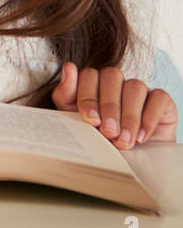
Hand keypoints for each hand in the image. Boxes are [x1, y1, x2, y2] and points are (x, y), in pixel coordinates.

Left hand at [51, 61, 176, 147]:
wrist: (128, 159)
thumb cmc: (99, 138)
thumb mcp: (75, 120)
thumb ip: (66, 95)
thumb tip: (69, 67)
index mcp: (93, 83)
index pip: (89, 75)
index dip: (88, 96)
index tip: (89, 119)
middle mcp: (116, 82)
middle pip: (112, 77)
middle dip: (108, 107)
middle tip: (108, 132)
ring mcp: (139, 89)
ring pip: (135, 86)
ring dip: (129, 116)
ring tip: (124, 139)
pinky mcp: (161, 100)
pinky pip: (158, 98)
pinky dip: (149, 118)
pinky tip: (141, 136)